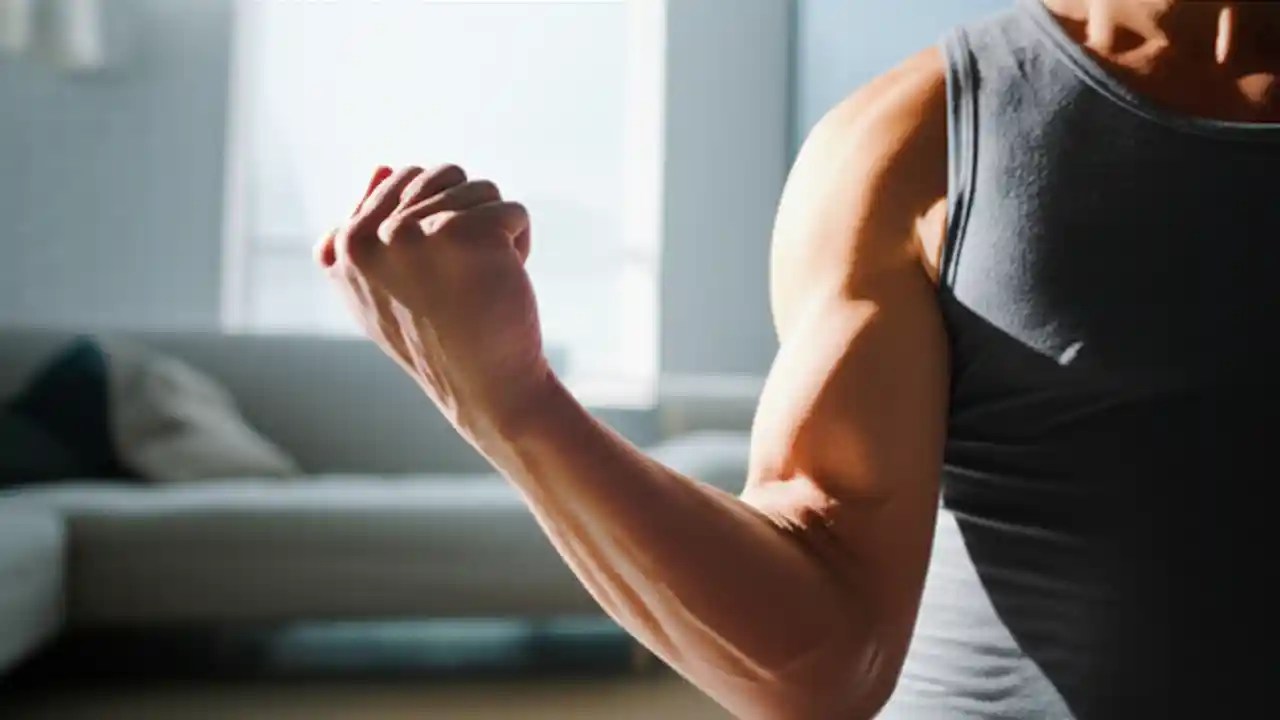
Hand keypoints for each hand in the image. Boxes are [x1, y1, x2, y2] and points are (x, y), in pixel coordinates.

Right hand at [316, 164, 551, 445]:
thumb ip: (370, 233)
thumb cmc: (439, 338)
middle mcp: (373, 238)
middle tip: (460, 276)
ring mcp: (417, 234)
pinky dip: (521, 245)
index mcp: (345, 246)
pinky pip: (512, 211)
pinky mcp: (468, 235)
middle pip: (443, 176)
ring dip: (493, 232)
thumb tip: (383, 167)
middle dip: (465, 218)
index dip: (434, 219)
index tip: (434, 273)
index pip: (401, 179)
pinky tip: (505, 283)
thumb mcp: (385, 291)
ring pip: (480, 190)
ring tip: (481, 281)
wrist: (486, 390)